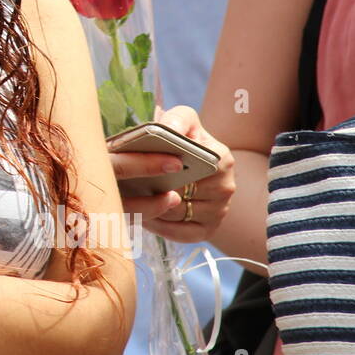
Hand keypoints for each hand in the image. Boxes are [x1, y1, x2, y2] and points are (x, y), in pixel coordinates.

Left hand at [109, 106, 234, 243]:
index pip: (193, 170)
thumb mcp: (183, 120)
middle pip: (182, 195)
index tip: (143, 167)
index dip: (166, 170)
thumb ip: (178, 120)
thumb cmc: (184, 138)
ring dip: (152, 210)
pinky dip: (161, 228)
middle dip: (154, 191)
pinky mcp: (208, 230)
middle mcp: (226, 188)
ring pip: (177, 215)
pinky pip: (182, 235)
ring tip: (130, 200)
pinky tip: (145, 217)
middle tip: (128, 187)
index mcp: (222, 160)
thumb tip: (172, 131)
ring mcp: (219, 211)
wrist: (193, 161)